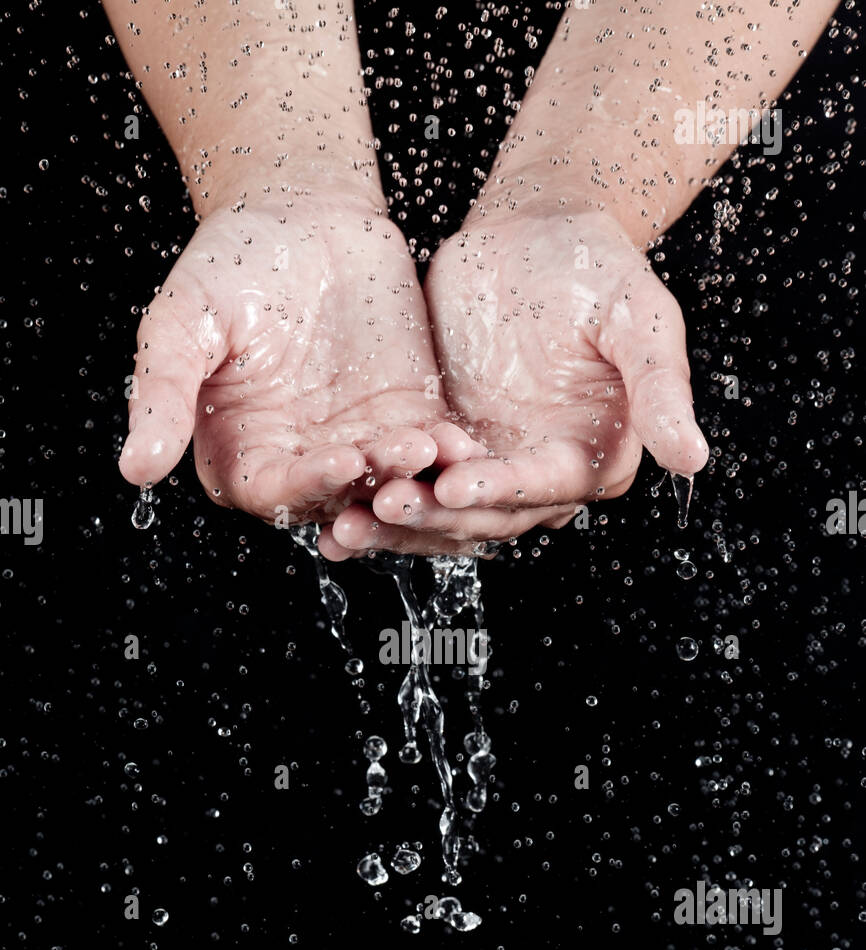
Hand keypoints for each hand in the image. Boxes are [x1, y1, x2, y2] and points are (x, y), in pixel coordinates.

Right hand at [119, 193, 475, 539]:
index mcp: (242, 456)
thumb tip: (133, 471)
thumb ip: (161, 395)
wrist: (303, 214)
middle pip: (341, 497)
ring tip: (439, 452)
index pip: (274, 492)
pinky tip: (467, 445)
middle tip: (402, 461)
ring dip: (416, 478)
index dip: (307, 484)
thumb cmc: (231, 262)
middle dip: (373, 485)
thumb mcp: (183, 322)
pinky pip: (432, 451)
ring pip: (391, 482)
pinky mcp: (408, 420)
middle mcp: (303, 463)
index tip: (340, 461)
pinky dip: (449, 455)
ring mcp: (360, 446)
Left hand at [374, 208, 706, 545]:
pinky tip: (328, 514)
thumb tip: (693, 460)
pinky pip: (407, 483)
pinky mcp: (444, 447)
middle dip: (431, 518)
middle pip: (483, 516)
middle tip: (378, 511)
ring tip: (342, 526)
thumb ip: (661, 389)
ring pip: (439, 513)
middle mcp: (540, 475)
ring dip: (394, 526)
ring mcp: (489, 465)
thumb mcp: (639, 318)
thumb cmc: (596, 264)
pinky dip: (373, 498)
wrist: (534, 228)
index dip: (497, 491)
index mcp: (594, 458)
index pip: (541, 488)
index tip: (452, 485)